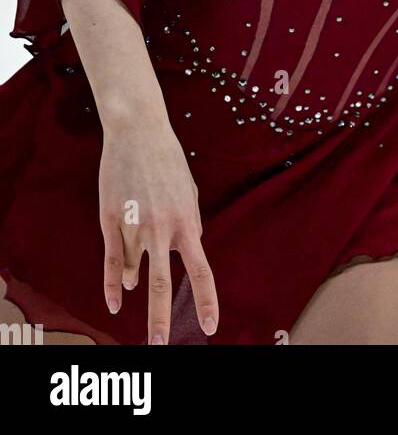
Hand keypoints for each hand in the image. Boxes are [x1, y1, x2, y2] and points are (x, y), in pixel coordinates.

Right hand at [99, 116, 218, 342]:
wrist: (138, 129)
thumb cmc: (167, 160)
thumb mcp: (187, 190)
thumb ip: (189, 223)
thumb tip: (185, 251)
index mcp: (187, 222)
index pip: (201, 271)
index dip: (206, 301)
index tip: (210, 326)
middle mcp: (162, 227)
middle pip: (161, 283)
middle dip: (160, 319)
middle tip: (161, 344)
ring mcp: (134, 224)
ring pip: (134, 270)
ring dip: (135, 283)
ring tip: (133, 289)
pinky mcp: (110, 218)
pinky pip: (112, 259)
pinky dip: (113, 283)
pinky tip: (115, 300)